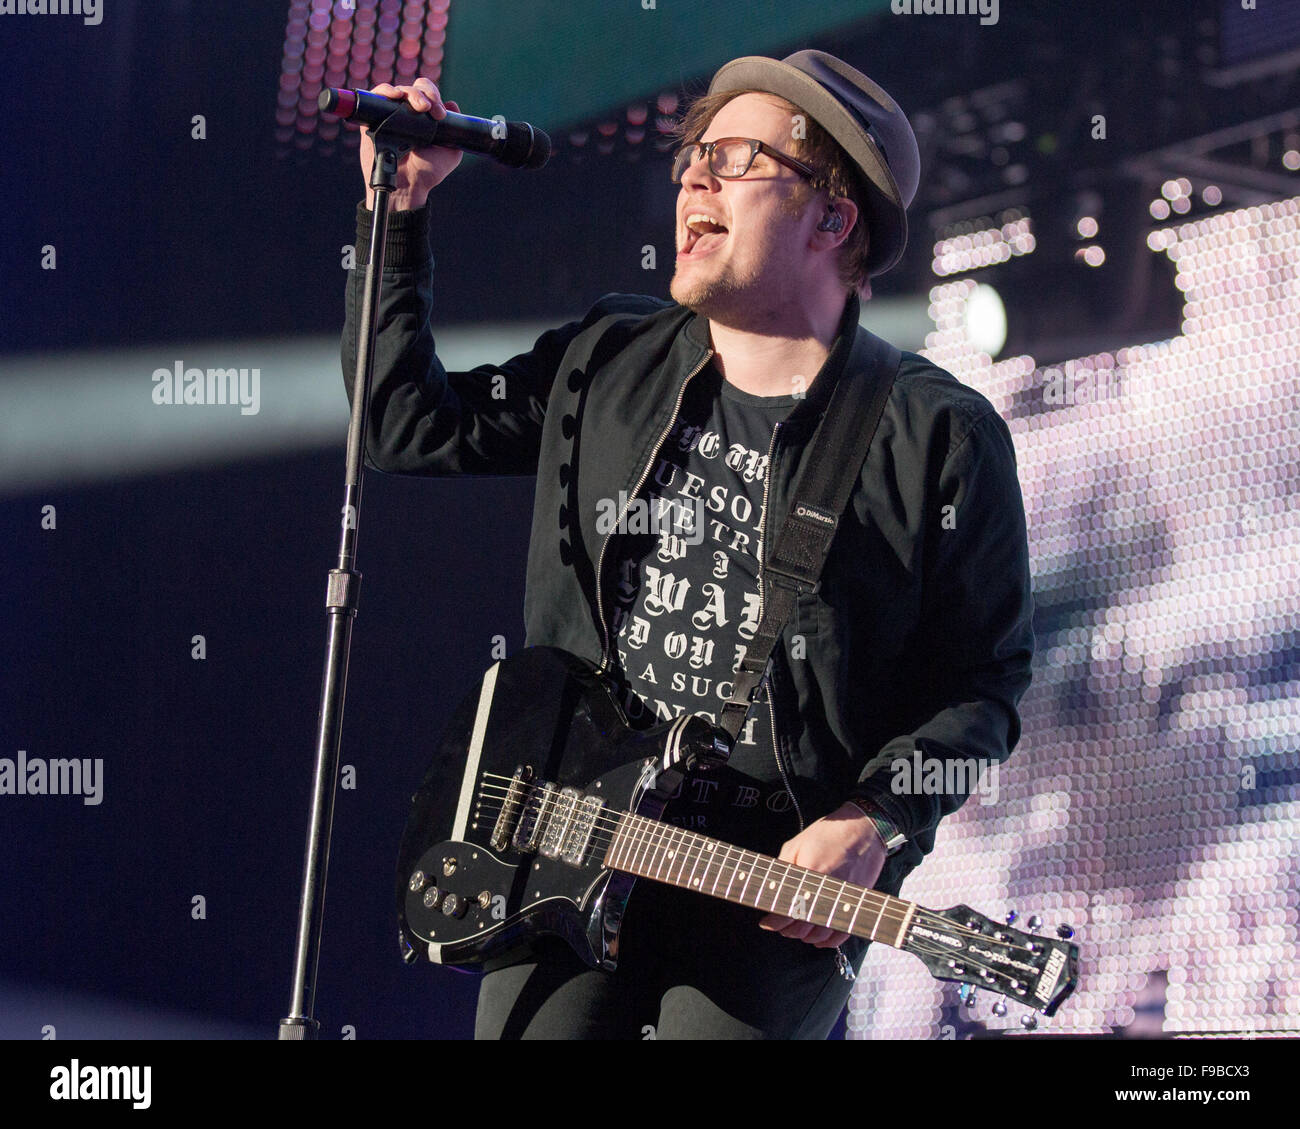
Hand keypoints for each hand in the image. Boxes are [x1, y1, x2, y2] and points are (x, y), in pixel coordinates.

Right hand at [360, 78, 463, 210]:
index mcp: (426, 117)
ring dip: (408, 92)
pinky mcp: (374, 117)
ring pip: (398, 90)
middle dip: (423, 94)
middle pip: (415, 88)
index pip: (429, 94)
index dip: (435, 97)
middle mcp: (408, 112)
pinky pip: (377, 96)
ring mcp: (391, 114)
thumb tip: (452, 104)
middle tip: (427, 109)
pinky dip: (385, 91)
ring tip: (417, 105)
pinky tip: (394, 95)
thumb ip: (455, 131)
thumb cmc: (427, 172)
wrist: (407, 186)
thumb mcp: (450, 153)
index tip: (440, 115)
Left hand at [758, 802, 887, 947]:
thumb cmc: (829, 835)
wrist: (864, 830)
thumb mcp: (797, 844)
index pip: (786, 912)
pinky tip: (817, 936)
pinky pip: (840, 935)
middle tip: (779, 923)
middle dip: (786, 929)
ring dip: (803, 935)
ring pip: (818, 935)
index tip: (766, 923)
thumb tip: (773, 889)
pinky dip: (826, 941)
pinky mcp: (856, 907)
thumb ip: (783, 868)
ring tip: (795, 927)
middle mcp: (826, 894)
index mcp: (809, 876)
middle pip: (801, 928)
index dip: (773, 922)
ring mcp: (843, 903)